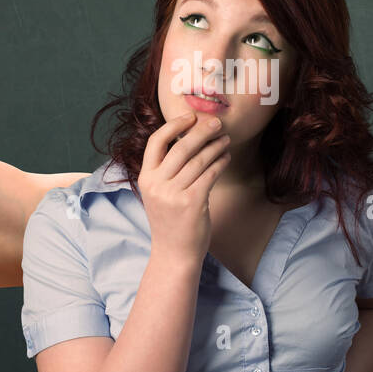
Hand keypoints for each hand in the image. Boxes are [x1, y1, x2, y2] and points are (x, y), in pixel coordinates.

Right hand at [137, 112, 231, 265]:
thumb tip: (190, 139)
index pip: (156, 142)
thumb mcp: (159, 194)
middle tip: (217, 123)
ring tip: (225, 140)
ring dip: (215, 146)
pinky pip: (210, 174)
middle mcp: (156, 184)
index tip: (191, 117)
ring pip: (199, 160)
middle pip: (181, 148)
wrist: (174, 254)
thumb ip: (167, 170)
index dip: (174, 125)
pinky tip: (226, 157)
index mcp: (145, 178)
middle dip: (201, 131)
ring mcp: (173, 194)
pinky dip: (220, 163)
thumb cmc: (170, 221)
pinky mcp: (192, 202)